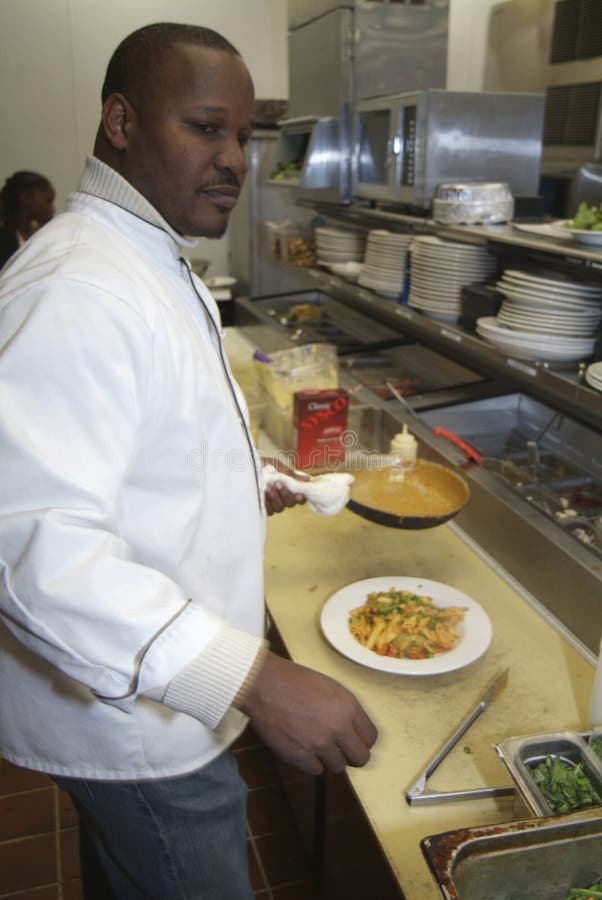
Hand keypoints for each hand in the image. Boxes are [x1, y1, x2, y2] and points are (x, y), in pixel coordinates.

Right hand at [236, 651, 377, 774]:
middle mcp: (338, 728)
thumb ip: (345, 710)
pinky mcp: (299, 756)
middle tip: (341, 749)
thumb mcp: (329, 687)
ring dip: (329, 758)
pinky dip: (311, 762)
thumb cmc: (295, 680)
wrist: (263, 684)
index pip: (370, 737)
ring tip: (316, 743)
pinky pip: (316, 770)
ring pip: (338, 767)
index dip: (362, 740)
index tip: (354, 740)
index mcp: (348, 707)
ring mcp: (319, 744)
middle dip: (352, 755)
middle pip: (361, 758)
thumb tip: (353, 730)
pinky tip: (303, 747)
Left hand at [262, 456, 307, 515]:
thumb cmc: (262, 465)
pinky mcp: (262, 507)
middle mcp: (282, 498)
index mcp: (289, 489)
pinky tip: (262, 494)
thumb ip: (291, 475)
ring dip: (275, 498)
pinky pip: (268, 511)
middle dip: (286, 494)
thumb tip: (307, 480)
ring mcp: (272, 504)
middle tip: (279, 484)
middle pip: (290, 504)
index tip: (299, 494)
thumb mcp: (278, 467)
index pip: (299, 498)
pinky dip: (266, 503)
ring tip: (268, 488)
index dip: (301, 498)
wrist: (245, 466)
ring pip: (279, 508)